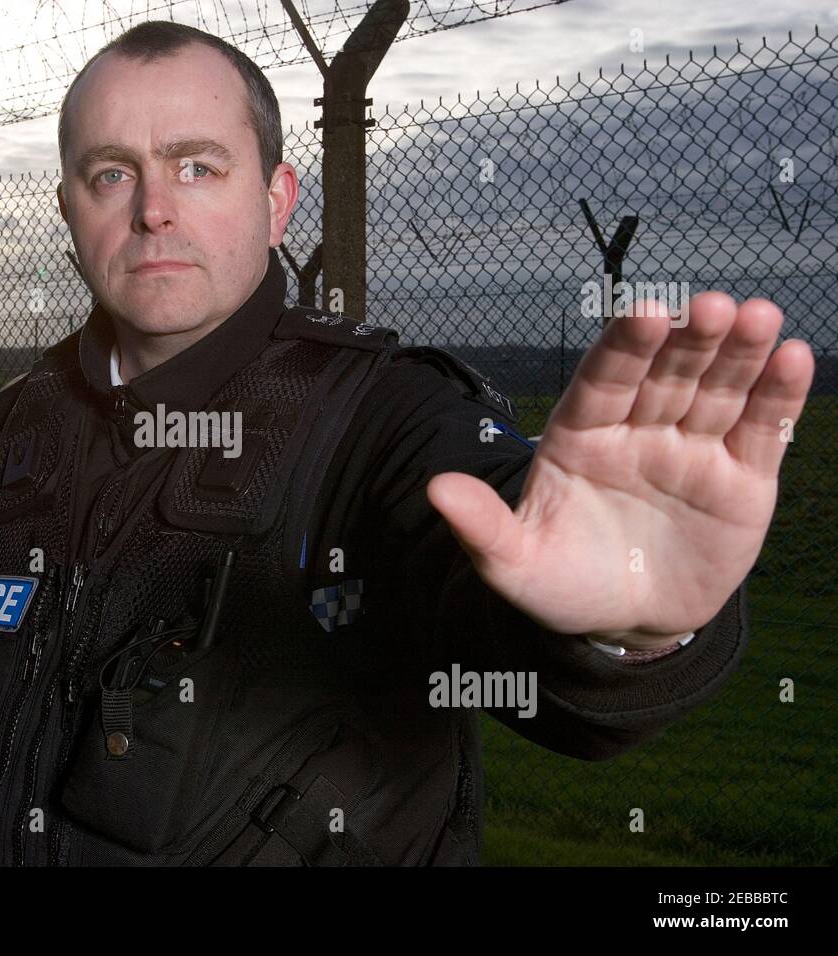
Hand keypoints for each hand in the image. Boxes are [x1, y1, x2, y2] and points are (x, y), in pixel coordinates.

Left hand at [426, 292, 813, 639]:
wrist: (624, 622)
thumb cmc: (561, 583)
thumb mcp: (515, 564)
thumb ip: (482, 527)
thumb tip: (434, 490)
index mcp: (580, 437)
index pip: (603, 382)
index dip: (623, 348)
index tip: (643, 312)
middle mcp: (638, 430)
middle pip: (665, 375)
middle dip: (687, 340)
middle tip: (710, 306)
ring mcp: (691, 449)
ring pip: (717, 390)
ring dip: (740, 352)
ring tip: (759, 315)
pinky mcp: (741, 478)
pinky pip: (761, 430)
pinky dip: (779, 396)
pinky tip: (794, 357)